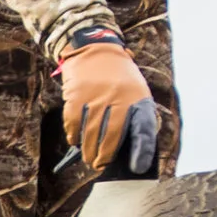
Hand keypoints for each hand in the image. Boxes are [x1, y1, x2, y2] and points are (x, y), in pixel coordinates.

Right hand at [59, 38, 155, 173]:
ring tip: (89, 157)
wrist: (96, 48)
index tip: (137, 168)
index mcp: (138, 98)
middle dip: (105, 156)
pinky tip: (76, 141)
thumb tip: (130, 151)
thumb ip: (135, 118)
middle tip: (100, 165)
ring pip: (91, 132)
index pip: (143, 128)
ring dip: (88, 150)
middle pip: (111, 136)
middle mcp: (119, 96)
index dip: (142, 151)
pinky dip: (73, 135)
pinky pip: (73, 121)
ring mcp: (96, 94)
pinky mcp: (76, 93)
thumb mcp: (135, 93)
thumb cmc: (119, 79)